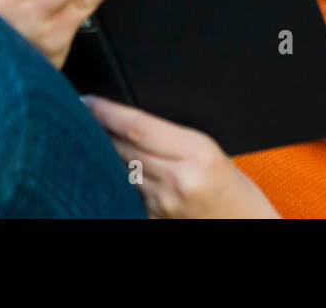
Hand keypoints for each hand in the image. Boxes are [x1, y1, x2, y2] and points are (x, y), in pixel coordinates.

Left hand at [82, 95, 281, 217]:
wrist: (244, 224)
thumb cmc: (230, 186)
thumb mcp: (209, 150)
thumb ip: (172, 136)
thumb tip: (130, 122)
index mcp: (197, 152)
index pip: (139, 126)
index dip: (107, 112)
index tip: (89, 100)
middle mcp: (178, 179)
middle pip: (122, 148)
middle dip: (99, 131)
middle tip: (81, 116)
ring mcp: (163, 203)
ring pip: (119, 171)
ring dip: (102, 155)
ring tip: (90, 140)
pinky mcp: (154, 219)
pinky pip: (126, 193)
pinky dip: (115, 179)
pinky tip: (108, 170)